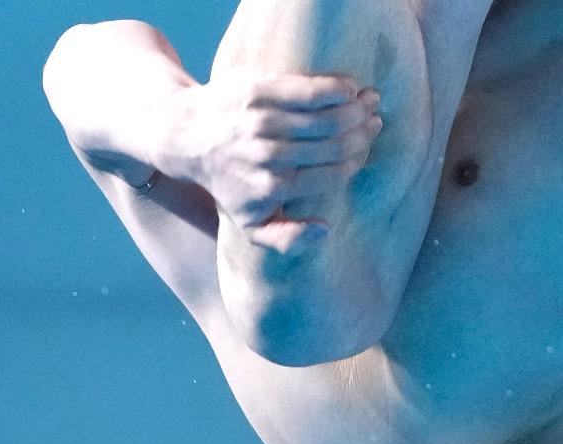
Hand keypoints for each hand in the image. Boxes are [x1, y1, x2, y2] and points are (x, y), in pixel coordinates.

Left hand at [156, 69, 383, 254]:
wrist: (186, 136)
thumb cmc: (228, 181)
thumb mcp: (250, 223)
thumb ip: (287, 238)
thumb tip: (325, 231)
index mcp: (273, 187)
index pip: (333, 173)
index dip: (357, 160)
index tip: (367, 149)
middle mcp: (267, 155)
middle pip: (334, 143)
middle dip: (362, 131)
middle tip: (376, 121)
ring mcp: (262, 121)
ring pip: (326, 115)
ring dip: (355, 107)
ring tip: (370, 101)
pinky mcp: (256, 90)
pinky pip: (308, 89)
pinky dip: (335, 87)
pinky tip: (348, 86)